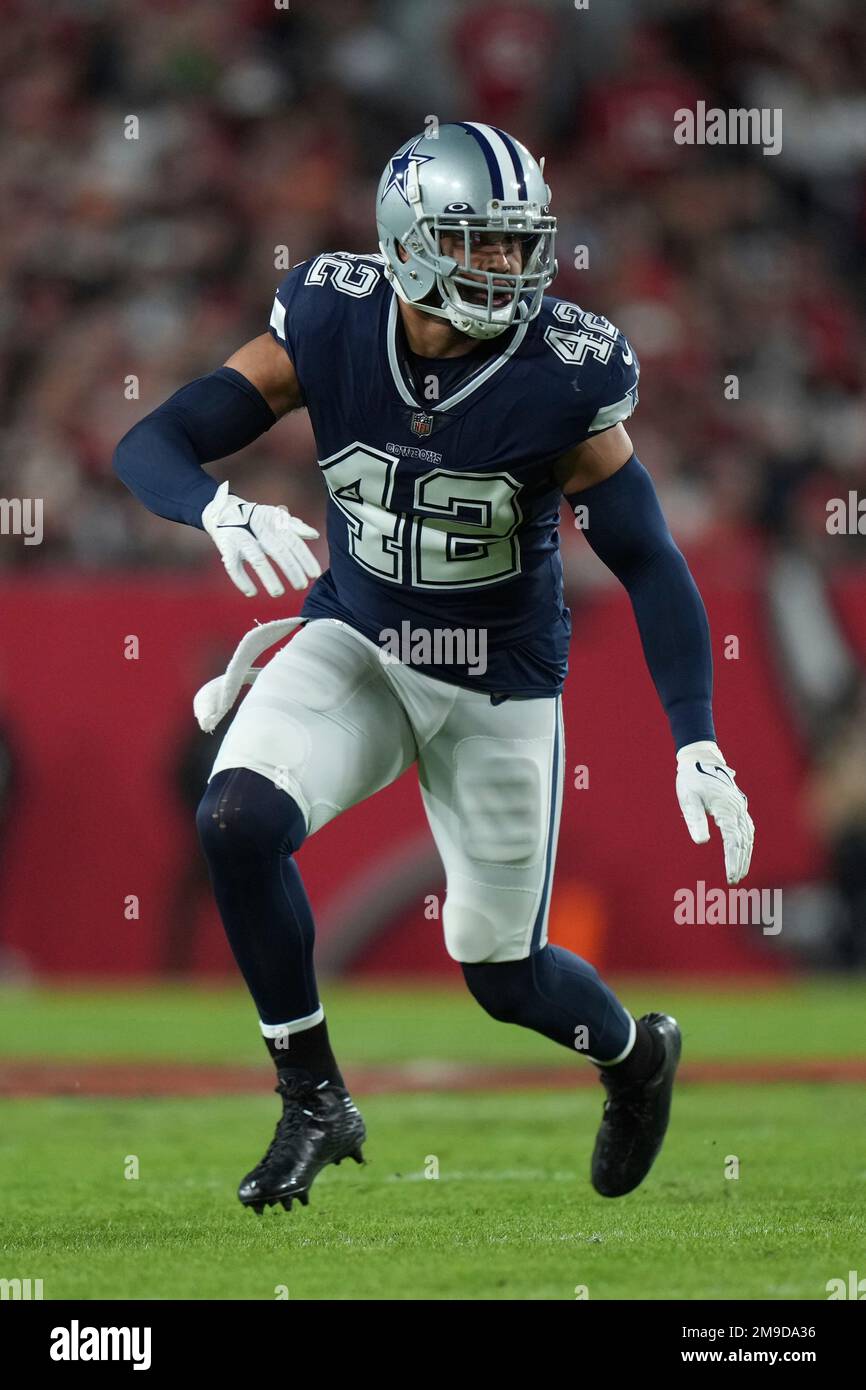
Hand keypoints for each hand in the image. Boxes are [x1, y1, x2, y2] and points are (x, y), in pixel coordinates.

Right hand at [202, 480, 320, 597]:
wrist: (223, 511)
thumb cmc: (256, 519)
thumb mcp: (276, 518)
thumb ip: (295, 527)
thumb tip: (314, 534)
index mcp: (274, 525)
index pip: (293, 542)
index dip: (305, 558)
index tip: (315, 574)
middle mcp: (259, 531)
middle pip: (278, 551)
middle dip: (291, 570)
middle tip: (302, 586)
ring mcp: (242, 539)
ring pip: (257, 560)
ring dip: (268, 577)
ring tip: (278, 593)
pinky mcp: (226, 547)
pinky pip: (233, 566)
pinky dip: (241, 580)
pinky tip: (251, 593)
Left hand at [676, 741, 754, 884]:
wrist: (701, 759)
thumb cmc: (692, 779)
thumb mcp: (688, 799)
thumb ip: (695, 819)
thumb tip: (702, 842)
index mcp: (726, 809)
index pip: (733, 841)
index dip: (733, 860)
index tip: (731, 877)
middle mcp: (738, 809)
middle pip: (743, 841)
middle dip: (741, 862)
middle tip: (735, 880)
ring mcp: (740, 807)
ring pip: (747, 836)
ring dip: (745, 855)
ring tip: (740, 873)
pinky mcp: (738, 806)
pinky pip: (747, 828)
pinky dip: (747, 843)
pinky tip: (744, 852)